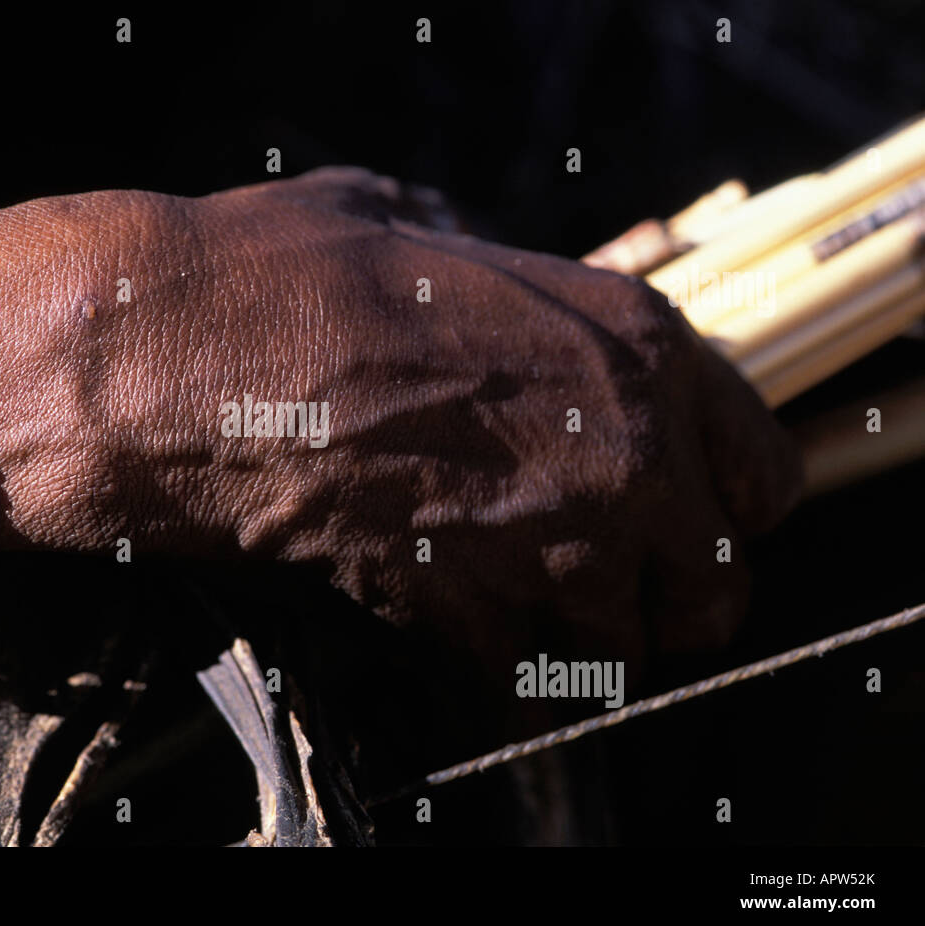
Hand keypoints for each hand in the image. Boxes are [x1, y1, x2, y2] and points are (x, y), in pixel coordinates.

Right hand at [0, 168, 802, 671]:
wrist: (191, 360)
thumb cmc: (298, 270)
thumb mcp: (417, 222)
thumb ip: (492, 266)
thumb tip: (481, 270)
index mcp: (641, 348)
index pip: (767, 477)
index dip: (723, 503)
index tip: (680, 515)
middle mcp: (627, 459)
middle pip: (713, 594)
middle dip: (662, 596)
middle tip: (604, 580)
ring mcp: (551, 547)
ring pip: (621, 650)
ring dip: (576, 635)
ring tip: (517, 600)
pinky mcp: (463, 612)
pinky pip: (511, 669)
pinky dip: (487, 655)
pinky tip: (441, 607)